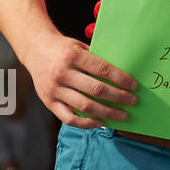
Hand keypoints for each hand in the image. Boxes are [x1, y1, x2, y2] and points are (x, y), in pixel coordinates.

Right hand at [20, 30, 136, 128]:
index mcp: (73, 56)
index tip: (134, 86)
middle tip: (132, 101)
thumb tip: (122, 75)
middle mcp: (62, 73)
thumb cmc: (64, 48)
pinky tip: (100, 122)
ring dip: (107, 112)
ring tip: (122, 114)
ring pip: (84, 106)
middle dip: (118, 97)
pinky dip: (85, 123)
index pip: (103, 70)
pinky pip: (68, 118)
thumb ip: (97, 59)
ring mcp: (54, 89)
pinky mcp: (48, 102)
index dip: (121, 79)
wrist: (35, 49)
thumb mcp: (80, 46)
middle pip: (96, 90)